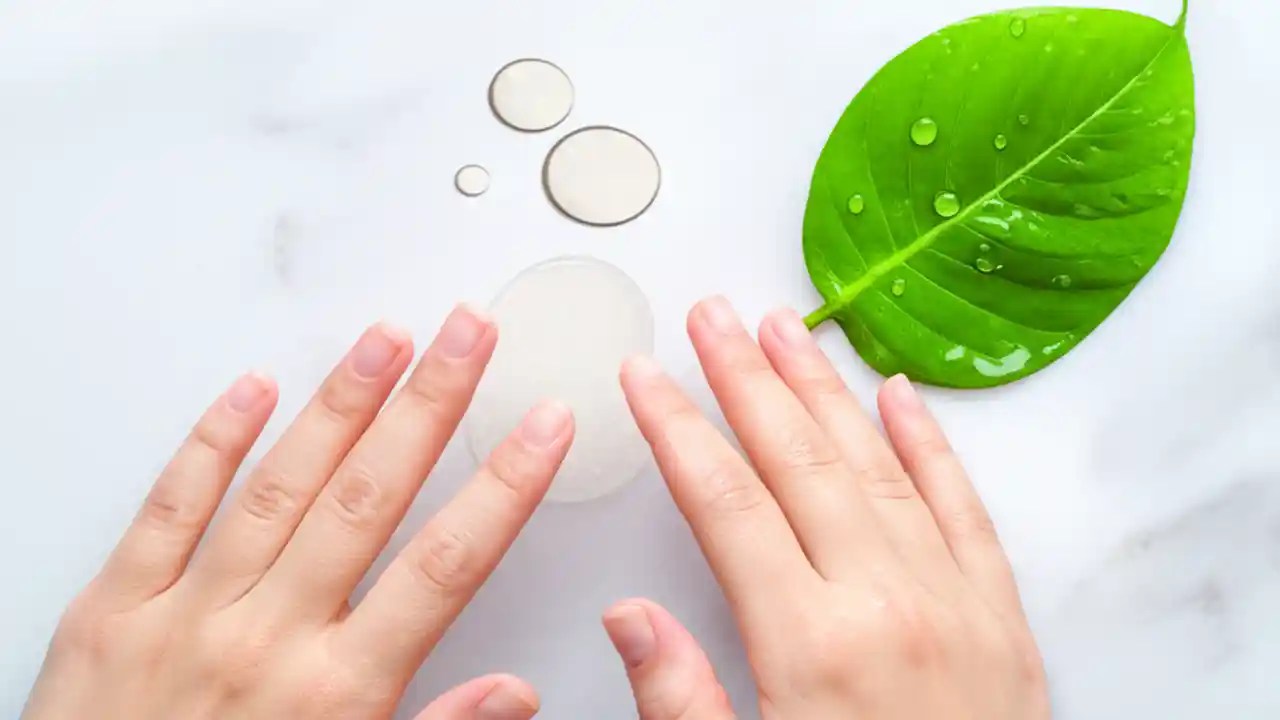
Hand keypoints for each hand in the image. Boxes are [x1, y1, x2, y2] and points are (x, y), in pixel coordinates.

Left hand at [23, 307, 573, 719]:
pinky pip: (166, 510)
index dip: (504, 486)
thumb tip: (516, 694)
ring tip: (388, 338)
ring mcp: (186, 615)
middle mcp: (269, 640)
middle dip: (429, 404)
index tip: (545, 426)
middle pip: (369, 499)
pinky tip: (254, 388)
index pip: (446, 566)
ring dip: (341, 405)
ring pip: (280, 488)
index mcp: (339, 694)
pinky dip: (211, 444)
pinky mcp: (112, 609)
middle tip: (468, 333)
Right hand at [605, 297, 1050, 719]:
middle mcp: (887, 604)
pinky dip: (932, 444)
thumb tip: (628, 616)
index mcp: (811, 647)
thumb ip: (682, 700)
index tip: (644, 377)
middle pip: (799, 460)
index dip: (678, 430)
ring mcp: (955, 602)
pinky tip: (901, 394)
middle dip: (744, 378)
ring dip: (824, 388)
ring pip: (878, 463)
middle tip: (709, 316)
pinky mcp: (1004, 617)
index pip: (726, 505)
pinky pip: (964, 508)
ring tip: (783, 328)